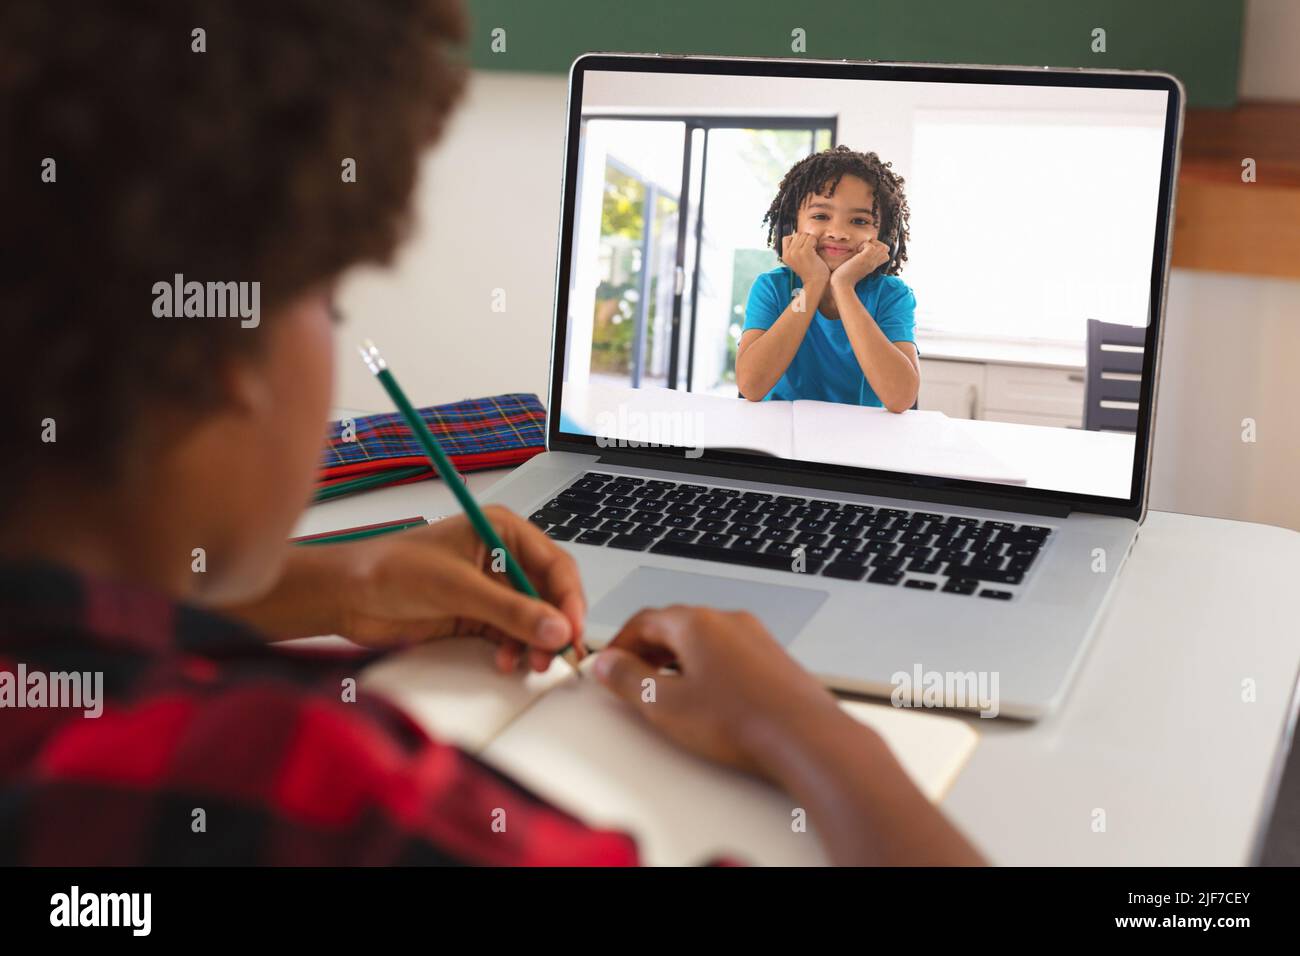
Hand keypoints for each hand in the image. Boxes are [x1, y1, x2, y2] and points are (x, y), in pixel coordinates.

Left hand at [315, 505, 585, 671]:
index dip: (569, 600)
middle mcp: (501, 557)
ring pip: (532, 618)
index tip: (573, 631)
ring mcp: (488, 588)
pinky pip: (509, 634)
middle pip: (548, 594)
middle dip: (554, 625)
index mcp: (502, 531)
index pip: (555, 565)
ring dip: (534, 642)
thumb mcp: (457, 588)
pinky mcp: (475, 615)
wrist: (345, 596)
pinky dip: (513, 650)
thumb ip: (510, 610)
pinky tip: (505, 661)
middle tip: (555, 655)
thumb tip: (557, 629)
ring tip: (529, 664)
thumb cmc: (390, 570)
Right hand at [591, 605, 848, 778]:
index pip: (644, 620)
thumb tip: (608, 663)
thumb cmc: (741, 720)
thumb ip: (629, 679)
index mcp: (696, 623)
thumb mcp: (666, 704)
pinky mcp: (773, 659)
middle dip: (647, 652)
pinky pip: (728, 656)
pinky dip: (707, 670)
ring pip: (703, 642)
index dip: (619, 644)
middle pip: (674, 627)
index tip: (608, 666)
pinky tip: (708, 702)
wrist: (806, 737)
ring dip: (677, 662)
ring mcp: (755, 638)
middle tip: (630, 680)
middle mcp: (727, 621)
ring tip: (666, 694)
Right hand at [781, 231, 829, 289]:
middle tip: (810, 251)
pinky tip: (815, 252)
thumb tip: (797, 235)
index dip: (797, 240)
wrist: (816, 282)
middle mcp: (788, 254)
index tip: (803, 248)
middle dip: (805, 240)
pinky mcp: (805, 251)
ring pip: (805, 235)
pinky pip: (811, 238)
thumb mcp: (797, 260)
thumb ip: (794, 249)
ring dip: (811, 241)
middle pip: (797, 234)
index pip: (787, 238)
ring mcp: (796, 252)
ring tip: (812, 252)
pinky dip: (815, 243)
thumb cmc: (810, 271)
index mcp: (785, 256)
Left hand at [830, 237, 890, 290]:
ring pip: (883, 247)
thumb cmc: (844, 279)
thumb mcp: (855, 270)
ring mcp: (870, 261)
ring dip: (872, 244)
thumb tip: (855, 256)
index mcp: (871, 266)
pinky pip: (871, 246)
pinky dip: (864, 245)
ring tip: (861, 250)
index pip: (884, 256)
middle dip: (877, 244)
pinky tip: (857, 252)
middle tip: (864, 249)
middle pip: (886, 250)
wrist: (841, 285)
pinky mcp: (864, 259)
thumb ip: (859, 263)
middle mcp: (873, 264)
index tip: (865, 252)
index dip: (877, 249)